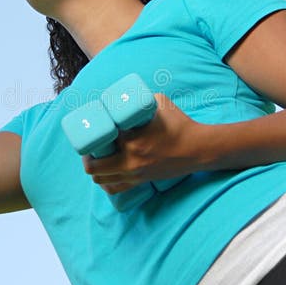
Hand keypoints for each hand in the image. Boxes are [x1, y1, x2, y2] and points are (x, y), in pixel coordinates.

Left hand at [82, 94, 209, 193]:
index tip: (90, 131)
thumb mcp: (159, 103)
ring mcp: (135, 175)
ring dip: (95, 171)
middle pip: (93, 167)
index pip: (99, 140)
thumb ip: (139, 100)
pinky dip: (107, 183)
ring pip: (102, 180)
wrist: (198, 149)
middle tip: (89, 148)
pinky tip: (106, 175)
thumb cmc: (179, 124)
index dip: (90, 137)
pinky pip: (116, 189)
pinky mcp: (141, 182)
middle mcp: (130, 161)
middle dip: (87, 158)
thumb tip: (124, 95)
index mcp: (131, 141)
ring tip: (96, 160)